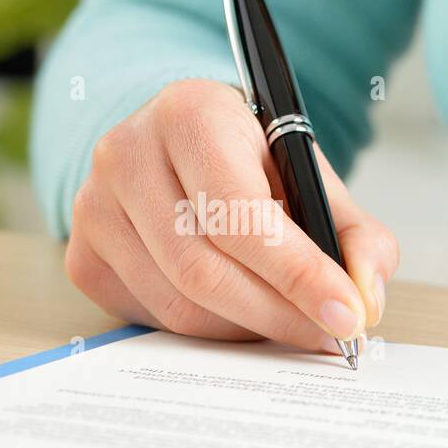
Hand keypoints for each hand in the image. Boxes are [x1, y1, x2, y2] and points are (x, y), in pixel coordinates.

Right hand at [65, 78, 397, 352]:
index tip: (347, 315)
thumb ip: (356, 235)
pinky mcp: (83, 256)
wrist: (177, 145)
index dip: (298, 273)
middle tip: (327, 334)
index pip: (242, 214)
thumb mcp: (310, 175)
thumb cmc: (247, 160)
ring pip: (179, 305)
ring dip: (246, 328)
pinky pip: (152, 318)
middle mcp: (125, 153)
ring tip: (288, 320)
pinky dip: (207, 330)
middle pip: (205, 270)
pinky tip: (237, 312)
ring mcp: (92, 207)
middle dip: (278, 314)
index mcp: (189, 113)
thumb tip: (364, 299)